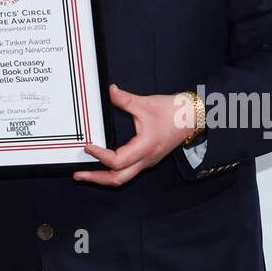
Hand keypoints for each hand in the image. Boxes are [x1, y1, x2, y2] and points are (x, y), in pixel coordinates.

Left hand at [73, 85, 193, 186]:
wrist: (193, 118)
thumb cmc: (174, 113)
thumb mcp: (146, 104)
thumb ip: (125, 99)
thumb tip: (110, 91)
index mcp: (145, 148)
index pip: (117, 161)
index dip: (100, 155)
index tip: (88, 146)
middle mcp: (146, 159)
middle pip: (118, 179)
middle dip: (96, 178)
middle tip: (78, 174)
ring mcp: (147, 161)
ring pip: (123, 177)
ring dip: (103, 177)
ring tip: (86, 172)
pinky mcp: (147, 158)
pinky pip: (128, 171)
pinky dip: (113, 171)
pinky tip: (103, 164)